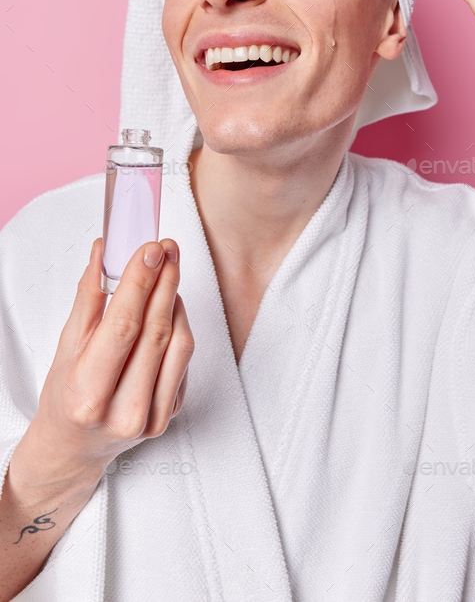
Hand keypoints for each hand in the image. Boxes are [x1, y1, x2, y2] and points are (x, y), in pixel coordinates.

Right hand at [23, 237, 193, 480]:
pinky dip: (180, 329)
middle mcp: (123, 411)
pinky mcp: (170, 415)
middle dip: (164, 282)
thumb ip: (89, 298)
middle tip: (166, 251)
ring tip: (167, 276)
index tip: (149, 251)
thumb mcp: (66, 348)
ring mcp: (151, 417)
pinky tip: (168, 311)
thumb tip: (102, 253)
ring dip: (176, 302)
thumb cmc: (66, 396)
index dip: (140, 283)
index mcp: (88, 393)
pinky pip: (185, 361)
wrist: (74, 447)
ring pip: (179, 344)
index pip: (123, 326)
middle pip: (156, 332)